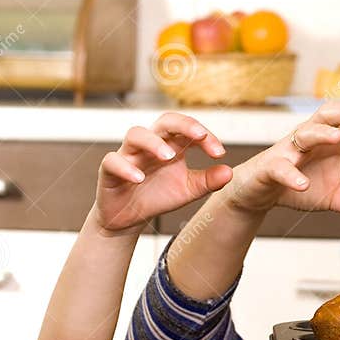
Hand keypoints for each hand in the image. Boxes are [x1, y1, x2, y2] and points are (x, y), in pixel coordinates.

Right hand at [95, 113, 231, 232]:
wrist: (129, 218)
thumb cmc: (159, 196)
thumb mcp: (188, 190)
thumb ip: (209, 181)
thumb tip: (230, 172)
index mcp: (172, 145)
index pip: (189, 130)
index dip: (206, 136)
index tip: (220, 152)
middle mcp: (151, 144)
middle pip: (164, 121)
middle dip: (183, 124)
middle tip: (199, 134)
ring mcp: (129, 154)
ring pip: (136, 134)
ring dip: (153, 142)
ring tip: (169, 156)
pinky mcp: (109, 170)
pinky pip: (113, 161)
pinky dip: (126, 168)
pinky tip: (139, 179)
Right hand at [224, 102, 339, 232]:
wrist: (259, 192)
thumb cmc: (300, 182)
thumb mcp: (337, 197)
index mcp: (333, 138)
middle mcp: (312, 137)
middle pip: (330, 114)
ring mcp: (290, 150)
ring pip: (305, 133)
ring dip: (321, 133)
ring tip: (339, 137)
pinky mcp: (269, 166)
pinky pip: (280, 167)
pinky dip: (290, 173)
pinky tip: (303, 184)